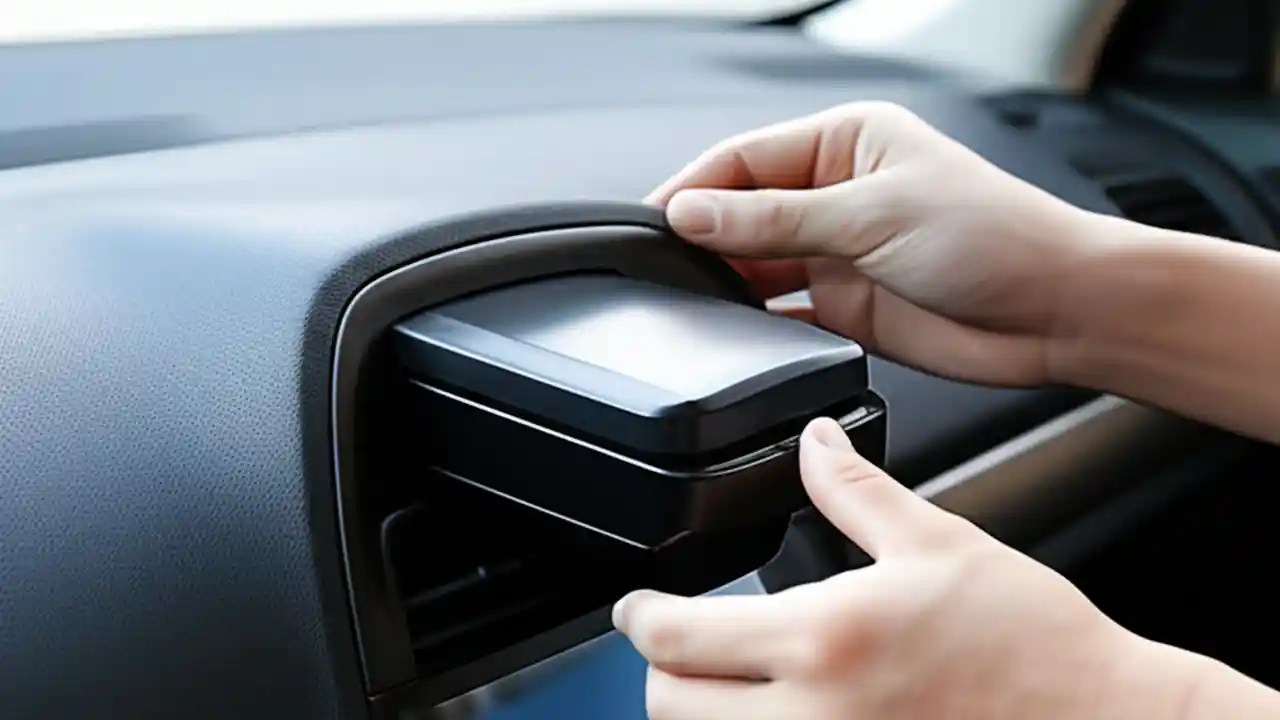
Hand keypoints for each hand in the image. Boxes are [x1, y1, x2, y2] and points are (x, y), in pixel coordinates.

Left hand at [612, 418, 1193, 719]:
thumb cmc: (1034, 643)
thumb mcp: (939, 543)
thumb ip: (858, 491)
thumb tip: (814, 442)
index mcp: (824, 637)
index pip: (677, 637)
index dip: (639, 617)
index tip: (637, 605)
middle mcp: (814, 715)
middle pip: (670, 708)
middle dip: (661, 671)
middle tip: (678, 643)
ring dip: (702, 714)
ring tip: (724, 682)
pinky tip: (780, 713)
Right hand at [646, 102, 1103, 385]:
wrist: (1058, 311)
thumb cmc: (996, 236)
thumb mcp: (873, 215)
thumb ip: (776, 219)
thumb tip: (693, 213)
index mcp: (847, 142)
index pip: (745, 157)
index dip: (694, 187)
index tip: (654, 219)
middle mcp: (838, 193)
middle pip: (743, 210)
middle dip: (705, 235)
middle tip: (665, 265)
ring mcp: (839, 252)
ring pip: (756, 262)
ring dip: (728, 281)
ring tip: (697, 298)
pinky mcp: (847, 307)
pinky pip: (780, 314)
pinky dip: (756, 323)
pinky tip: (737, 331)